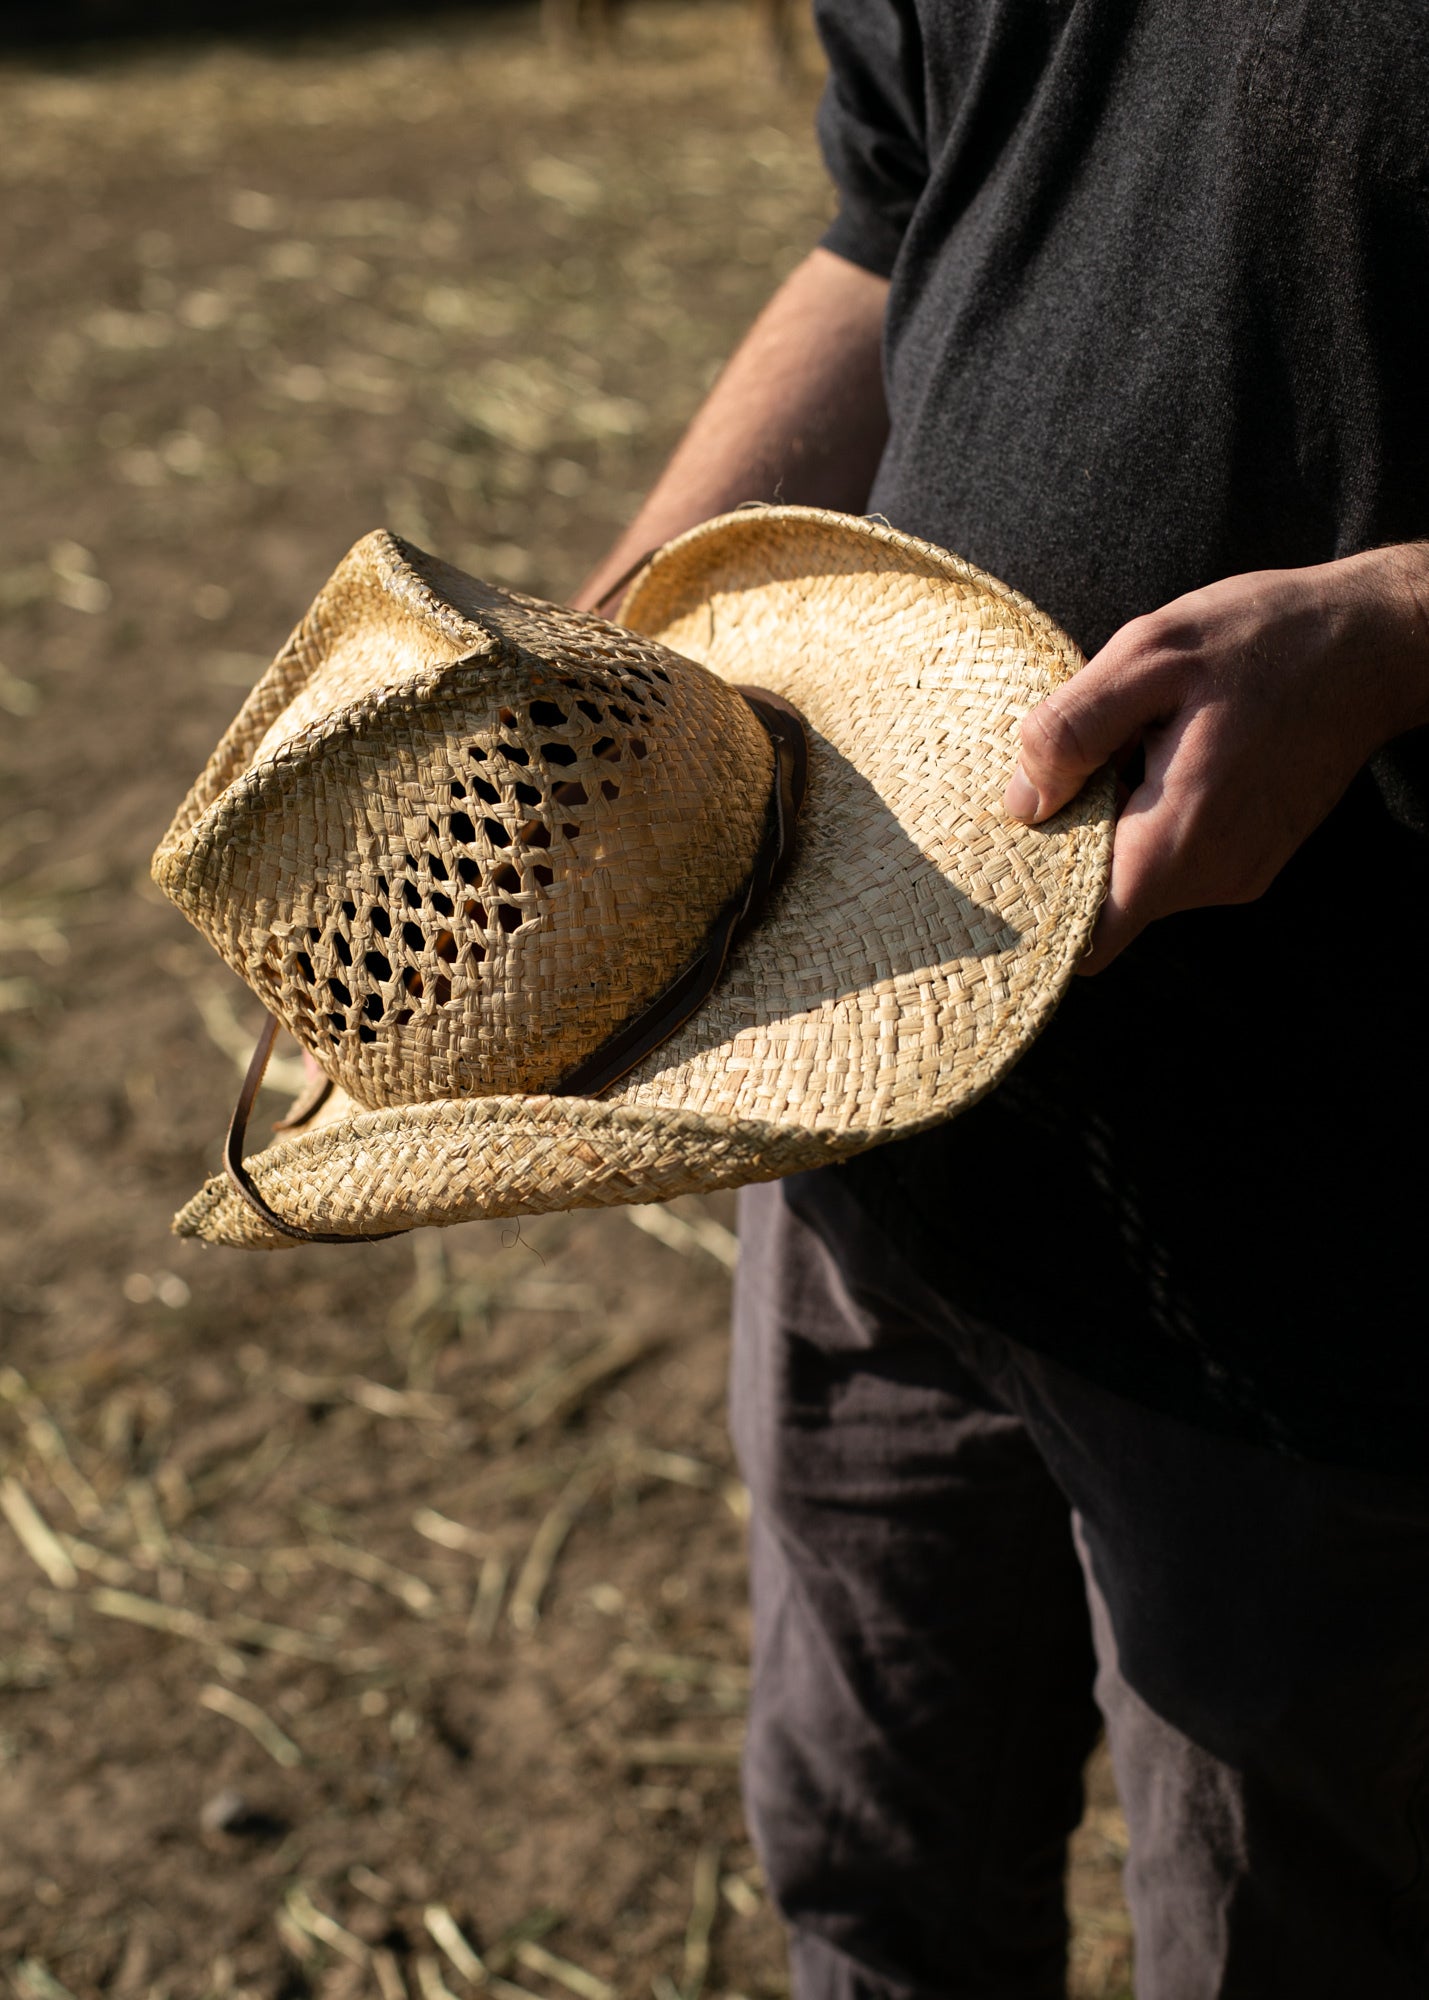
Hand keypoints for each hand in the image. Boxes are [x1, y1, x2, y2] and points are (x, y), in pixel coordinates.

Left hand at [1003, 546, 1428, 970]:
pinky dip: (1152, 821)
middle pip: (1105, 905)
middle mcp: (1213, 877)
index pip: (1088, 937)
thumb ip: (1071, 731)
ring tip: (1138, 748)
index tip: (1015, 861)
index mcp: (1177, 837)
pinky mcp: (1253, 858)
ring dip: (1116, 826)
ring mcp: (1239, 873)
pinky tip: (1168, 757)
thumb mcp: (1147, 655)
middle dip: (1073, 847)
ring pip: (1140, 879)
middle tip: (1077, 769)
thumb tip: (1021, 804)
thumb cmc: (1260, 637)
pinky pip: (1176, 861)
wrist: (1370, 640)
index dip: (1040, 912)